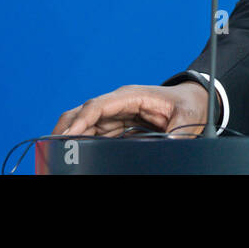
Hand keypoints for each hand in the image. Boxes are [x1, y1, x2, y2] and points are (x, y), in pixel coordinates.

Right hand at [52, 82, 210, 137]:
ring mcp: (118, 112)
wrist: (195, 99)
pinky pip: (96, 131)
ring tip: (59, 151)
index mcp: (132, 96)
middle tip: (53, 145)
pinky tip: (76, 151)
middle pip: (85, 111)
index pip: (99, 105)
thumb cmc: (189, 104)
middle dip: (67, 126)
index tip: (69, 134)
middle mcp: (120, 102)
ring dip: (72, 135)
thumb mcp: (187, 118)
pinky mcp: (120, 123)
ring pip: (87, 122)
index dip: (82, 119)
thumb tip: (168, 146)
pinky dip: (83, 140)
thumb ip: (176, 133)